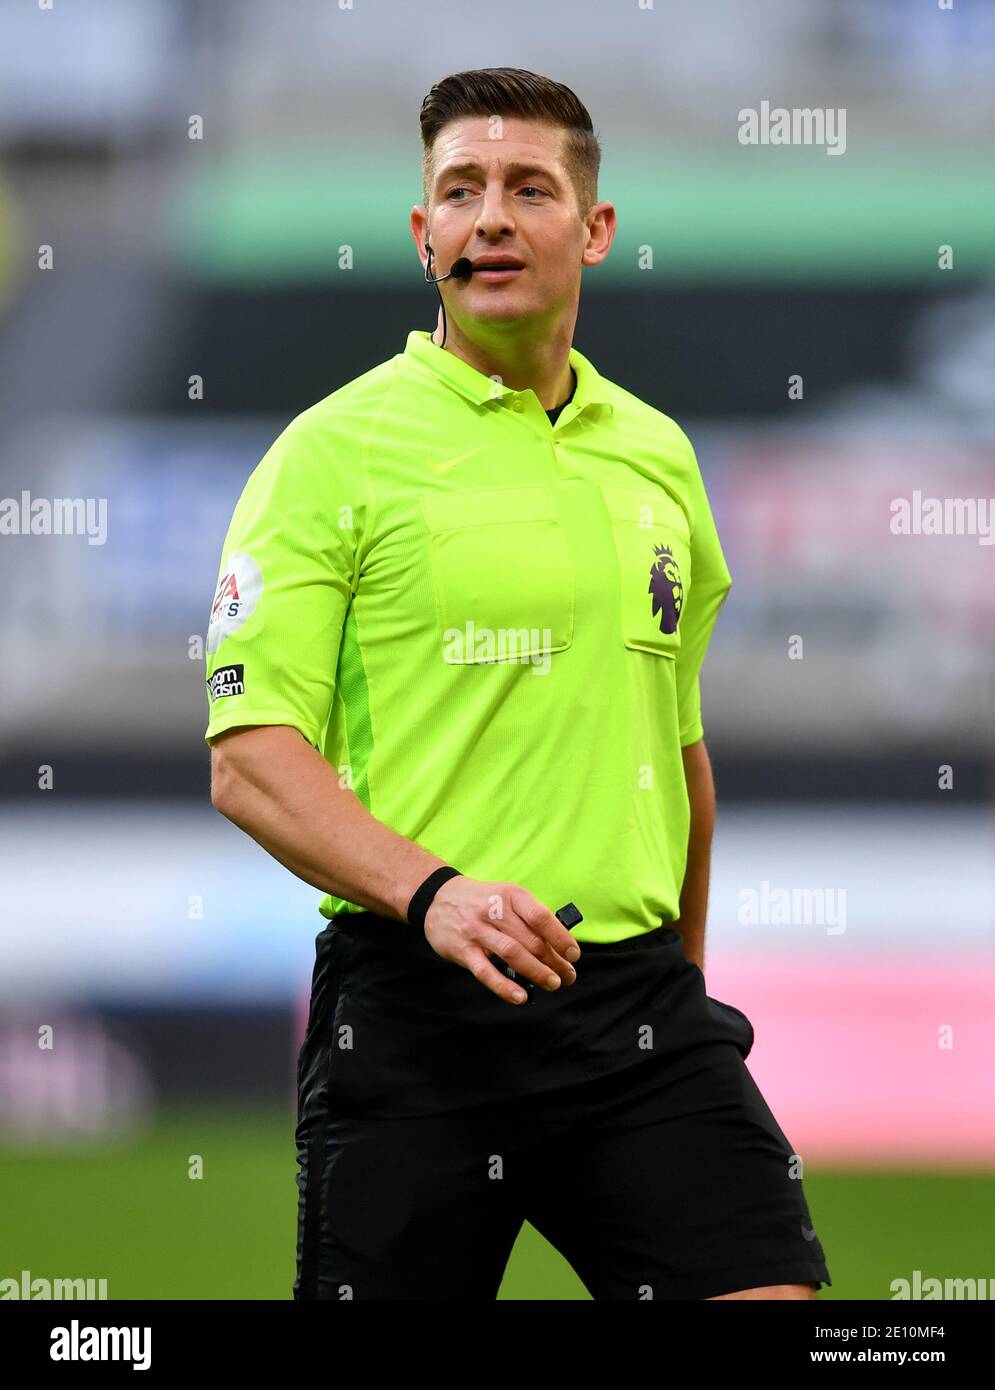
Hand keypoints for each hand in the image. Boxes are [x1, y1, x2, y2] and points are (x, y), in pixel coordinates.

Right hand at [423, 877, 580, 1005]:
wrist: (437, 899)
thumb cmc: (481, 901)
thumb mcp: (506, 896)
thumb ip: (528, 917)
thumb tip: (558, 945)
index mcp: (511, 895)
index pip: (541, 917)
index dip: (560, 937)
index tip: (573, 955)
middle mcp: (495, 910)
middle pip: (531, 940)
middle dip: (554, 961)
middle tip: (568, 976)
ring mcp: (478, 931)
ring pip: (512, 954)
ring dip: (537, 972)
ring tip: (553, 984)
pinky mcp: (463, 950)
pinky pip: (486, 971)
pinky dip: (504, 986)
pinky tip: (520, 997)